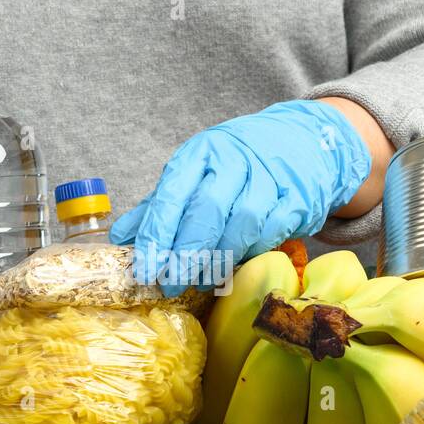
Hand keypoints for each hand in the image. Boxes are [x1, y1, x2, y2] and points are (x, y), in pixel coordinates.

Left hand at [111, 99, 370, 293]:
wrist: (303, 141)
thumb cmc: (239, 163)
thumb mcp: (195, 175)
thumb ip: (159, 206)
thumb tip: (120, 238)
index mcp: (201, 152)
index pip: (172, 194)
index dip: (156, 235)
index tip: (144, 268)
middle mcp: (234, 159)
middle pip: (207, 210)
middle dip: (187, 253)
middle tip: (172, 282)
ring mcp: (270, 176)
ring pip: (242, 222)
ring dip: (220, 257)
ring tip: (202, 279)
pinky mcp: (297, 197)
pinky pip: (272, 231)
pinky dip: (251, 251)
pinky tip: (236, 263)